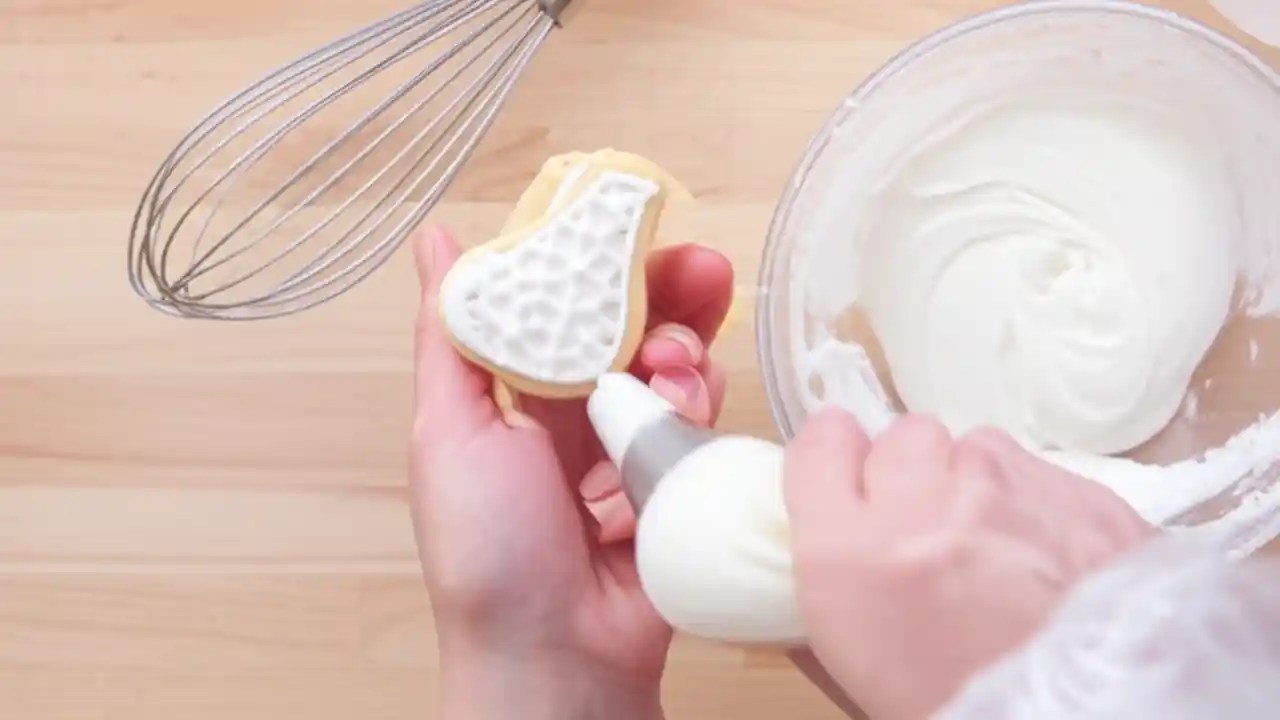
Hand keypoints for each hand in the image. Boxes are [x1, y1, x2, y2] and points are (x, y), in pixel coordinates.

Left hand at [409, 226, 732, 719]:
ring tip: (675, 367)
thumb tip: (435, 238)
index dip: (597, 261)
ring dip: (685, 348)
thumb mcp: (450, 429)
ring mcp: (631, 443)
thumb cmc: (485, 553)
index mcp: (515, 393)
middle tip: (701, 270)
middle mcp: (574, 412)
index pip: (562, 301)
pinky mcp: (678, 477)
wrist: (555, 652)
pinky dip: (703, 400)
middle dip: (668, 290)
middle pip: (630, 323)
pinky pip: (702, 416)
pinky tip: (689, 407)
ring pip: (674, 362)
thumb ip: (451, 331)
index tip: (631, 225)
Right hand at [783, 410, 1154, 719]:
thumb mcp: (854, 675)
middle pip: (904, 436)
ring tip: (996, 550)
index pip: (820, 443)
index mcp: (852, 554)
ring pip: (976, 447)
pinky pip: (1041, 471)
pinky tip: (1045, 561)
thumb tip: (813, 559)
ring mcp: (1014, 495)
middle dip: (910, 473)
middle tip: (928, 527)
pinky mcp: (1087, 501)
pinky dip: (1035, 504)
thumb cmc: (957, 712)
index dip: (832, 457)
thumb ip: (823, 600)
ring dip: (974, 484)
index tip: (844, 473)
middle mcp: (928, 505)